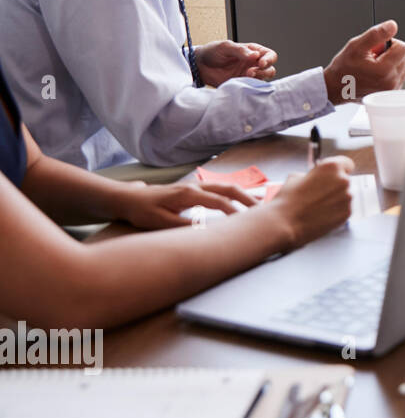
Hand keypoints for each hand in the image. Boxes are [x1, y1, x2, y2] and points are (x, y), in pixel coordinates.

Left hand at [114, 180, 258, 229]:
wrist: (127, 198)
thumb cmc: (142, 211)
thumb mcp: (161, 223)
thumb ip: (185, 226)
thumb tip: (207, 231)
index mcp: (189, 194)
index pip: (221, 202)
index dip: (236, 213)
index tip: (249, 225)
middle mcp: (195, 186)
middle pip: (229, 188)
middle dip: (248, 199)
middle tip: (264, 211)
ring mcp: (194, 186)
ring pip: (225, 187)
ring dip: (242, 196)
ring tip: (258, 206)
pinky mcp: (193, 189)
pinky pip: (219, 190)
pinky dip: (233, 195)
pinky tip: (238, 204)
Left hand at [195, 40, 277, 85]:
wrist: (199, 66)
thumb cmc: (212, 52)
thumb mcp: (225, 46)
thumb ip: (240, 50)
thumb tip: (255, 55)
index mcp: (252, 52)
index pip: (269, 55)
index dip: (268, 59)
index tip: (260, 63)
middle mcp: (253, 64)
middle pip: (270, 69)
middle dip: (264, 71)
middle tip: (251, 71)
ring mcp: (248, 75)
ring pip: (264, 79)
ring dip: (258, 78)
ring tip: (246, 75)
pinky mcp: (242, 85)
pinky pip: (253, 88)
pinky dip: (251, 86)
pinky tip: (243, 83)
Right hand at [268, 156, 354, 246]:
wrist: (286, 223)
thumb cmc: (289, 199)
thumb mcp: (296, 177)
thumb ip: (312, 175)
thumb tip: (316, 178)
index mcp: (332, 167)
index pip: (346, 163)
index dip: (340, 169)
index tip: (334, 175)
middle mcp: (343, 180)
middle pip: (345, 181)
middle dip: (335, 186)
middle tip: (320, 194)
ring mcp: (347, 198)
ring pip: (345, 196)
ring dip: (336, 199)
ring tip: (318, 206)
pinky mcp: (347, 213)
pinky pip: (344, 209)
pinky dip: (336, 211)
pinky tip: (321, 214)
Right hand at [323, 21, 404, 101]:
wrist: (335, 88)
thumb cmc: (343, 69)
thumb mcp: (356, 46)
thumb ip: (376, 34)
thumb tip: (392, 26)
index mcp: (384, 70)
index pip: (402, 47)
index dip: (390, 43)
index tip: (377, 47)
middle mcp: (391, 82)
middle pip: (403, 56)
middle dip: (389, 53)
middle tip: (372, 58)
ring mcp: (392, 89)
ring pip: (402, 66)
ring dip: (390, 63)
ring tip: (373, 66)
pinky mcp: (391, 93)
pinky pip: (399, 76)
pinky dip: (390, 72)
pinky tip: (376, 74)